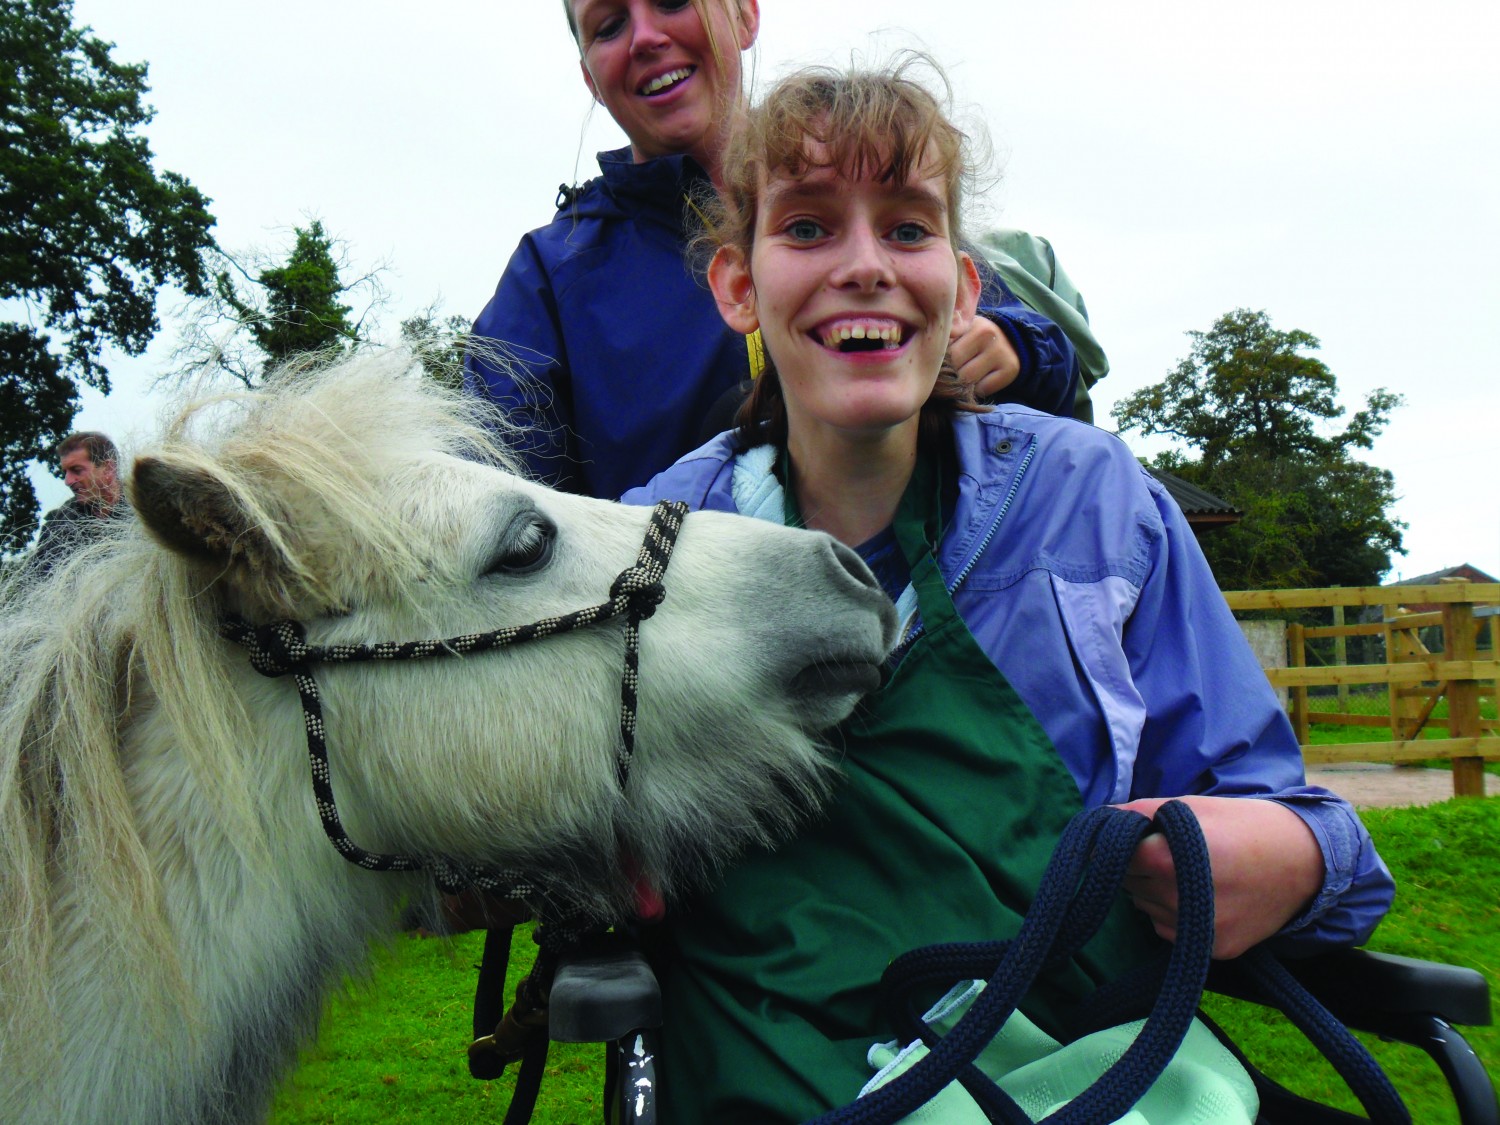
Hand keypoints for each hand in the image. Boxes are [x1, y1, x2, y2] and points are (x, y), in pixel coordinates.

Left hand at [948, 315, 1020, 397]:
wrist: (1009, 342)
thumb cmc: (975, 339)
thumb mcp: (962, 333)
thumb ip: (945, 340)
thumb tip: (925, 355)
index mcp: (971, 324)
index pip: (946, 352)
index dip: (940, 362)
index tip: (940, 364)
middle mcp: (988, 334)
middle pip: (955, 367)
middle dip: (951, 374)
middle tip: (952, 373)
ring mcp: (1001, 352)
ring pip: (968, 380)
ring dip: (963, 384)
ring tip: (965, 376)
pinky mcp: (1011, 369)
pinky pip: (983, 389)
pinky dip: (978, 390)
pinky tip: (980, 380)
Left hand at [1114, 795, 1324, 958]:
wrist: (1305, 861)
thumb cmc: (1242, 825)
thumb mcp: (1188, 807)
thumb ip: (1137, 813)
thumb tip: (1099, 822)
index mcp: (1165, 861)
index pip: (1113, 858)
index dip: (1121, 844)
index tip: (1137, 838)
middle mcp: (1177, 902)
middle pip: (1128, 885)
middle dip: (1139, 868)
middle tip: (1169, 851)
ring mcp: (1197, 931)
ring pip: (1146, 909)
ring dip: (1154, 892)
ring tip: (1189, 872)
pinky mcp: (1215, 950)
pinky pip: (1170, 930)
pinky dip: (1174, 914)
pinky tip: (1200, 895)